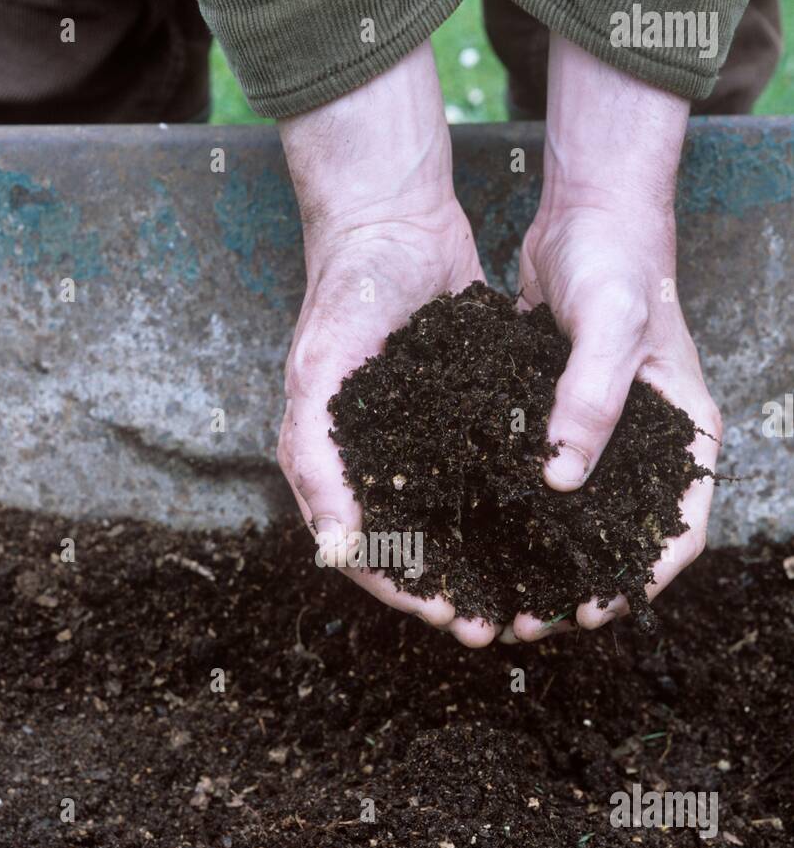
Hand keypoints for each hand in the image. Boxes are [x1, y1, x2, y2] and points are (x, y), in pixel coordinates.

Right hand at [277, 44, 497, 646]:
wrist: (393, 223)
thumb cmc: (349, 290)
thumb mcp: (324, 372)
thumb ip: (319, 458)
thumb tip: (335, 549)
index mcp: (324, 462)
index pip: (357, 551)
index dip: (399, 588)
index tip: (444, 612)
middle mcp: (365, 463)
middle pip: (402, 551)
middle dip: (443, 591)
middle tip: (486, 625)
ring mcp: (408, 444)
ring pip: (440, 527)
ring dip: (472, 566)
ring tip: (513, 598)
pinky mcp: (446, 423)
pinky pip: (468, 485)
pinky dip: (491, 517)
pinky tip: (528, 538)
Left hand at [506, 37, 722, 644]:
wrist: (588, 217)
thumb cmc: (618, 264)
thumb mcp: (612, 325)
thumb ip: (591, 401)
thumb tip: (558, 481)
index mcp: (686, 438)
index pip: (679, 533)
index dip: (636, 582)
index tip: (587, 612)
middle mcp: (646, 450)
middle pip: (620, 545)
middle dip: (574, 591)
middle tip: (522, 623)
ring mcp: (600, 441)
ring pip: (574, 526)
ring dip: (536, 567)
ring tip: (492, 601)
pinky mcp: (556, 427)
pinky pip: (536, 488)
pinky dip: (510, 522)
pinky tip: (468, 544)